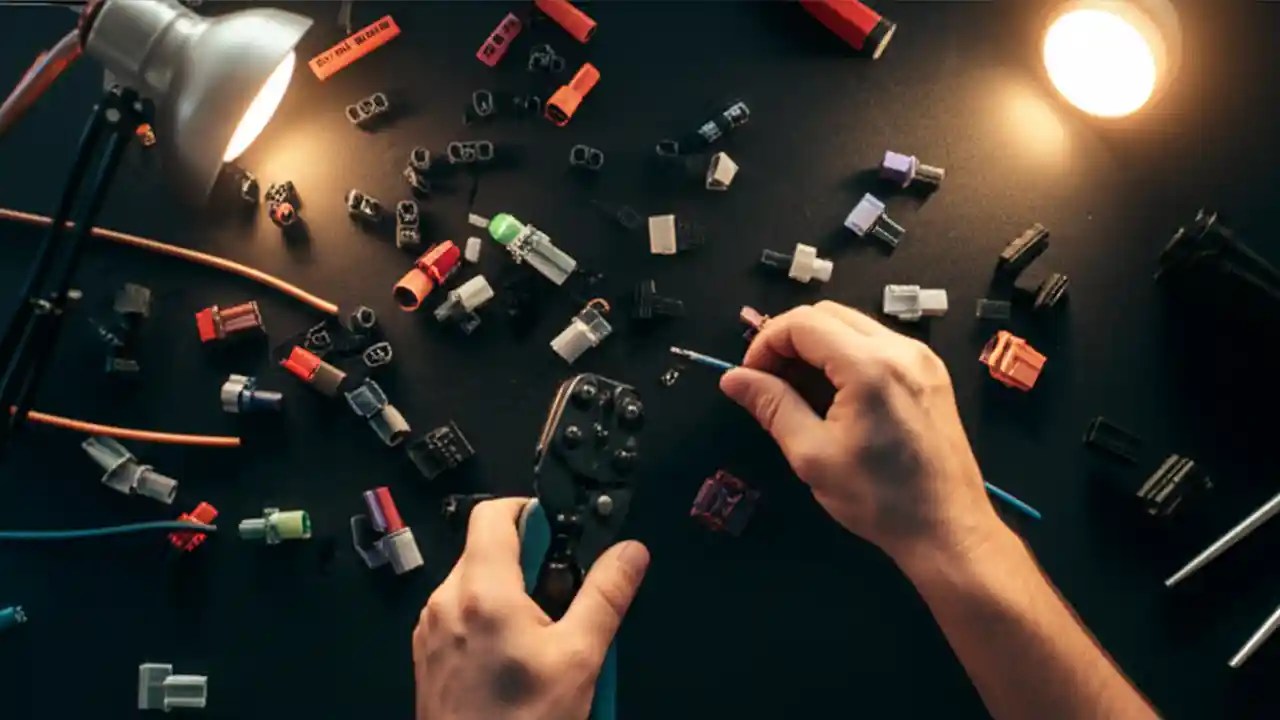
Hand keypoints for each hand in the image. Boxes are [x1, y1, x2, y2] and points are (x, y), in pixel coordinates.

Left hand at [413, 498, 649, 719]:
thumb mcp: (579, 658)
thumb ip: (605, 595)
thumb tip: (631, 551)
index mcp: (480, 589)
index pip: (493, 513)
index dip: (530, 510)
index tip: (560, 531)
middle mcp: (444, 601)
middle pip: (486, 549)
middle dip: (529, 562)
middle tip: (564, 596)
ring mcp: (430, 630)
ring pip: (474, 584)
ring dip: (511, 593)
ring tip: (545, 635)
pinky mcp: (426, 656)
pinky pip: (460, 616)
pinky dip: (489, 620)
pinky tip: (517, 658)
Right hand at [720, 302, 1002, 565]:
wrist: (949, 529)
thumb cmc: (880, 499)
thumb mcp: (813, 455)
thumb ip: (772, 406)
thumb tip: (733, 378)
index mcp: (870, 366)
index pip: (803, 323)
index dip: (765, 343)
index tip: (750, 378)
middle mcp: (901, 348)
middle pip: (827, 315)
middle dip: (789, 340)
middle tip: (769, 383)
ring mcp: (922, 358)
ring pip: (852, 326)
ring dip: (817, 347)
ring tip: (798, 392)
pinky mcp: (931, 374)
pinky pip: (877, 344)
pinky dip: (846, 356)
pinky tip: (835, 396)